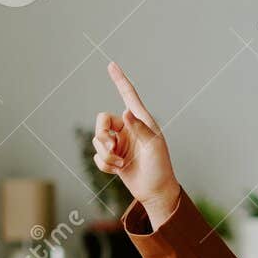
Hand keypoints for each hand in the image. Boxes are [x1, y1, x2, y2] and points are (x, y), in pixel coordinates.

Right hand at [94, 62, 178, 225]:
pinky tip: (117, 170)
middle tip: (112, 149)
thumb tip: (125, 111)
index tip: (112, 64)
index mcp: (141, 121)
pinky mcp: (113, 158)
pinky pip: (97, 156)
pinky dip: (104, 164)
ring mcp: (119, 144)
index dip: (119, 80)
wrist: (156, 192)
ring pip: (97, 140)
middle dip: (102, 136)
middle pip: (102, 120)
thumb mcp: (154, 146)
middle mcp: (128, 129)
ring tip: (119, 164)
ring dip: (104, 154)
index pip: (128, 95)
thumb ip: (139, 128)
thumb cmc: (160, 168)